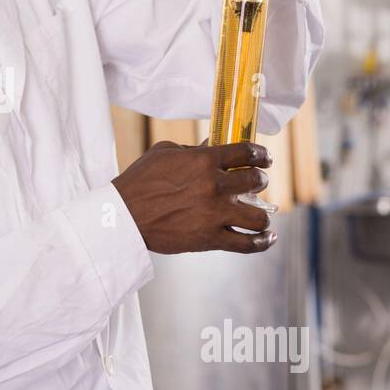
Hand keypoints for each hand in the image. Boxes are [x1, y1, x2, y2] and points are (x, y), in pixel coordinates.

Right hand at [112, 140, 275, 254]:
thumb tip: (215, 145)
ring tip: (258, 216)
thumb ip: (194, 149)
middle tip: (256, 183)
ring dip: (262, 216)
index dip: (261, 155)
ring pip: (259, 217)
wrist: (122, 216)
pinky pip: (247, 244)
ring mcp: (214, 214)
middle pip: (257, 181)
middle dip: (260, 180)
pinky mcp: (210, 239)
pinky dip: (262, 243)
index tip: (264, 159)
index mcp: (203, 160)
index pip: (247, 153)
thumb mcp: (165, 153)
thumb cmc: (139, 181)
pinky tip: (266, 239)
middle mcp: (214, 186)